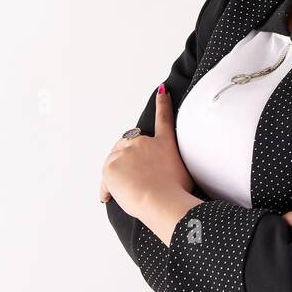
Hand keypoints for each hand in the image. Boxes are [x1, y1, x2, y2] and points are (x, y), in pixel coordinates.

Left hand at [99, 84, 194, 209]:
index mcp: (164, 143)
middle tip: (135, 178)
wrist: (162, 201)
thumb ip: (174, 166)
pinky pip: (105, 178)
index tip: (162, 91)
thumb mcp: (185, 174)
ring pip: (116, 161)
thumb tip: (169, 172)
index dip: (163, 103)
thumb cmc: (176, 193)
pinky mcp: (110, 166)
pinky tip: (110, 197)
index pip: (164, 118)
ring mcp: (126, 152)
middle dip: (129, 158)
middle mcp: (144, 143)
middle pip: (129, 144)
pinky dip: (107, 188)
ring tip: (129, 193)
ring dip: (119, 174)